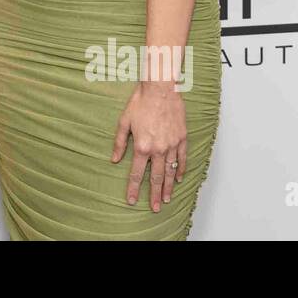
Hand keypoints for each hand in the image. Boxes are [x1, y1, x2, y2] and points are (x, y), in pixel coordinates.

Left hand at [111, 81, 186, 212]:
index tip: (130, 200)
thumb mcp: (124, 121)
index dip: (132, 188)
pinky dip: (180, 170)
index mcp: (142, 146)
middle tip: (154, 208)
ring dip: (168, 187)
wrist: (160, 89)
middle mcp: (158, 149)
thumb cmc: (140, 103)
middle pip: (156, 177)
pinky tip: (178, 179)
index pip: (136, 173)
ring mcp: (172, 145)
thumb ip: (119, 142)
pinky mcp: (182, 138)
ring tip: (166, 199)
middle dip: (154, 194)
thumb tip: (115, 159)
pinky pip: (182, 159)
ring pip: (170, 171)